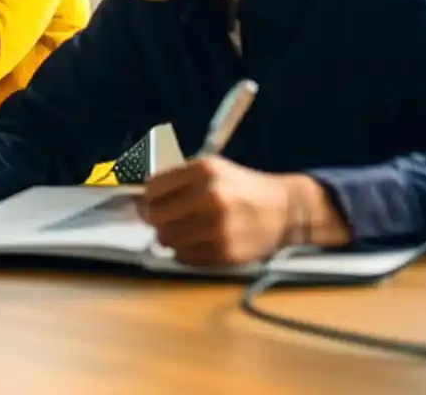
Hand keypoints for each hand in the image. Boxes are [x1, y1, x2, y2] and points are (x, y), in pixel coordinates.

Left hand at [144, 155, 299, 265]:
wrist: (284, 211)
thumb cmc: (241, 188)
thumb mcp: (213, 169)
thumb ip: (178, 180)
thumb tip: (141, 199)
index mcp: (205, 170)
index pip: (153, 187)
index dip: (148, 196)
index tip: (152, 201)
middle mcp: (210, 197)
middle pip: (155, 215)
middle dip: (155, 218)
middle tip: (165, 218)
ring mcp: (218, 227)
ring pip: (166, 238)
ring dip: (170, 236)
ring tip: (184, 230)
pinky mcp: (224, 252)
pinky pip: (183, 257)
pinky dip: (184, 251)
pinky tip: (198, 242)